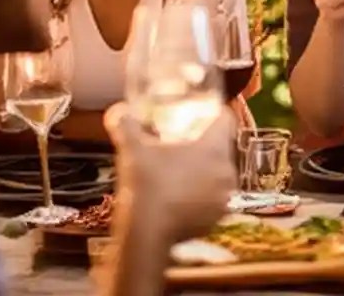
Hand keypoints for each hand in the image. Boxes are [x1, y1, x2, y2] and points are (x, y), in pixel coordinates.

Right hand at [105, 103, 237, 241]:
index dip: (216, 112)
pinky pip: (214, 197)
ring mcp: (224, 196)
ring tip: (182, 171)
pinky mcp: (218, 217)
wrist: (148, 232)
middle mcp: (227, 170)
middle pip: (223, 147)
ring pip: (219, 173)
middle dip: (207, 144)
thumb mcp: (133, 149)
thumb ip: (125, 125)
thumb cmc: (146, 185)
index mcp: (214, 148)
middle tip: (186, 142)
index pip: (226, 120)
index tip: (206, 112)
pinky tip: (182, 195)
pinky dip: (202, 194)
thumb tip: (117, 111)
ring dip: (206, 171)